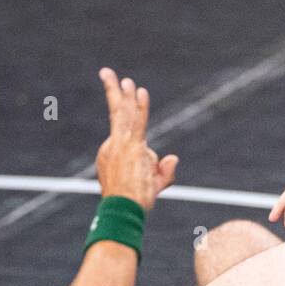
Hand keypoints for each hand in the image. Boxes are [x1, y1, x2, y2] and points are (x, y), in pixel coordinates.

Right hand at [95, 67, 178, 209]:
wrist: (122, 210)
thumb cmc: (133, 203)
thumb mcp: (153, 186)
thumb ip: (164, 172)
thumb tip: (173, 158)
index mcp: (113, 153)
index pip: (125, 133)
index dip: (138, 131)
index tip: (142, 128)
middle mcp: (114, 145)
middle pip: (116, 115)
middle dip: (115, 94)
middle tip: (111, 75)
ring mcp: (121, 145)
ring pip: (122, 113)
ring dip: (124, 94)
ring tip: (124, 79)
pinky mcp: (131, 147)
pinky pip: (137, 122)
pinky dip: (140, 107)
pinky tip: (141, 92)